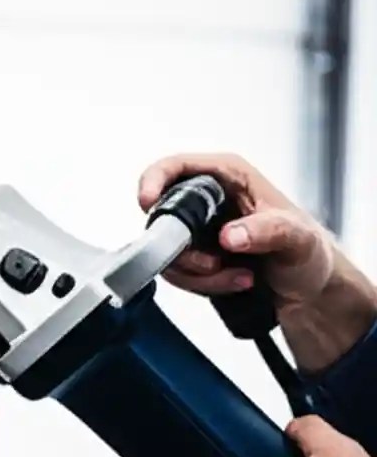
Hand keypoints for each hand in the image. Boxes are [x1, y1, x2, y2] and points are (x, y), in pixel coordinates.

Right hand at [138, 153, 376, 372]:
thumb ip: (267, 231)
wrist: (309, 290)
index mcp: (228, 176)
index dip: (153, 181)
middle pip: (163, 217)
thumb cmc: (309, 252)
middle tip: (213, 264)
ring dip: (198, 274)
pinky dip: (202, 285)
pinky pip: (177, 273)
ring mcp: (197, 231)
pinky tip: (234, 282)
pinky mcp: (193, 258)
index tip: (148, 203)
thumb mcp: (298, 238)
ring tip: (238, 276)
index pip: (175, 167)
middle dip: (184, 249)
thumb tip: (229, 235)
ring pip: (168, 251)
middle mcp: (207, 200)